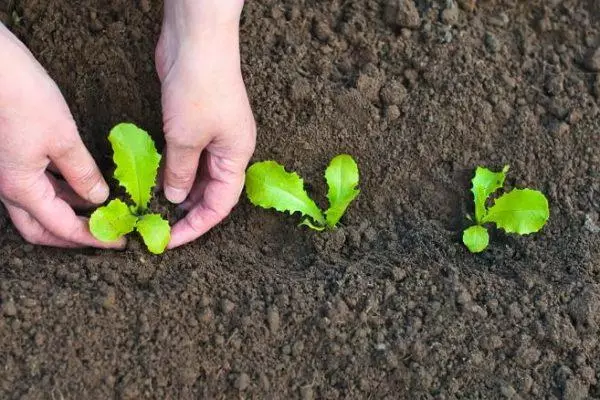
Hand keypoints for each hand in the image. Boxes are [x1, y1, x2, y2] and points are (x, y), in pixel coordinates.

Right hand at [0, 24, 123, 247]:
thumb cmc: (22, 97)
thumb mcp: (63, 138)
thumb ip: (82, 173)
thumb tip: (98, 197)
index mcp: (21, 187)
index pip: (62, 227)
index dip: (93, 237)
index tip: (119, 241)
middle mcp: (8, 187)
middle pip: (41, 228)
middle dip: (73, 236)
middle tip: (104, 235)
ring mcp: (7, 173)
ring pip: (38, 208)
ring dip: (68, 213)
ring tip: (101, 210)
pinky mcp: (10, 158)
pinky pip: (35, 187)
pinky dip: (60, 193)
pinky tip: (81, 185)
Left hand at [156, 1, 255, 247]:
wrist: (197, 41)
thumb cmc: (200, 87)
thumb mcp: (185, 138)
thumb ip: (179, 173)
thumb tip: (174, 197)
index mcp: (237, 156)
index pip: (220, 204)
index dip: (196, 226)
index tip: (170, 240)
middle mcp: (230, 150)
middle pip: (212, 193)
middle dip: (186, 212)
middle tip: (158, 228)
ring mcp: (214, 136)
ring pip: (198, 176)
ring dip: (178, 192)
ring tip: (153, 209)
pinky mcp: (197, 123)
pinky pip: (187, 157)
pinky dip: (173, 170)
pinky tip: (155, 180)